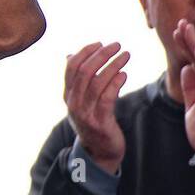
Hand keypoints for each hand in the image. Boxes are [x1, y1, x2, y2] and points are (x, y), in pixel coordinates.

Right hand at [64, 42, 128, 174]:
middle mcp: (73, 103)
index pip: (71, 67)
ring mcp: (85, 113)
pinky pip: (107, 98)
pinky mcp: (100, 122)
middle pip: (84, 72)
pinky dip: (116, 83)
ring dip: (113, 65)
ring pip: (97, 83)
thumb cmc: (93, 120)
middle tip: (117, 45)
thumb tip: (69, 55)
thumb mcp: (81, 100)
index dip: (85, 52)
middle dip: (101, 55)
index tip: (101, 43)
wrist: (99, 151)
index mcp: (67, 95)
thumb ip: (77, 79)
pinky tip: (124, 74)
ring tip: (126, 55)